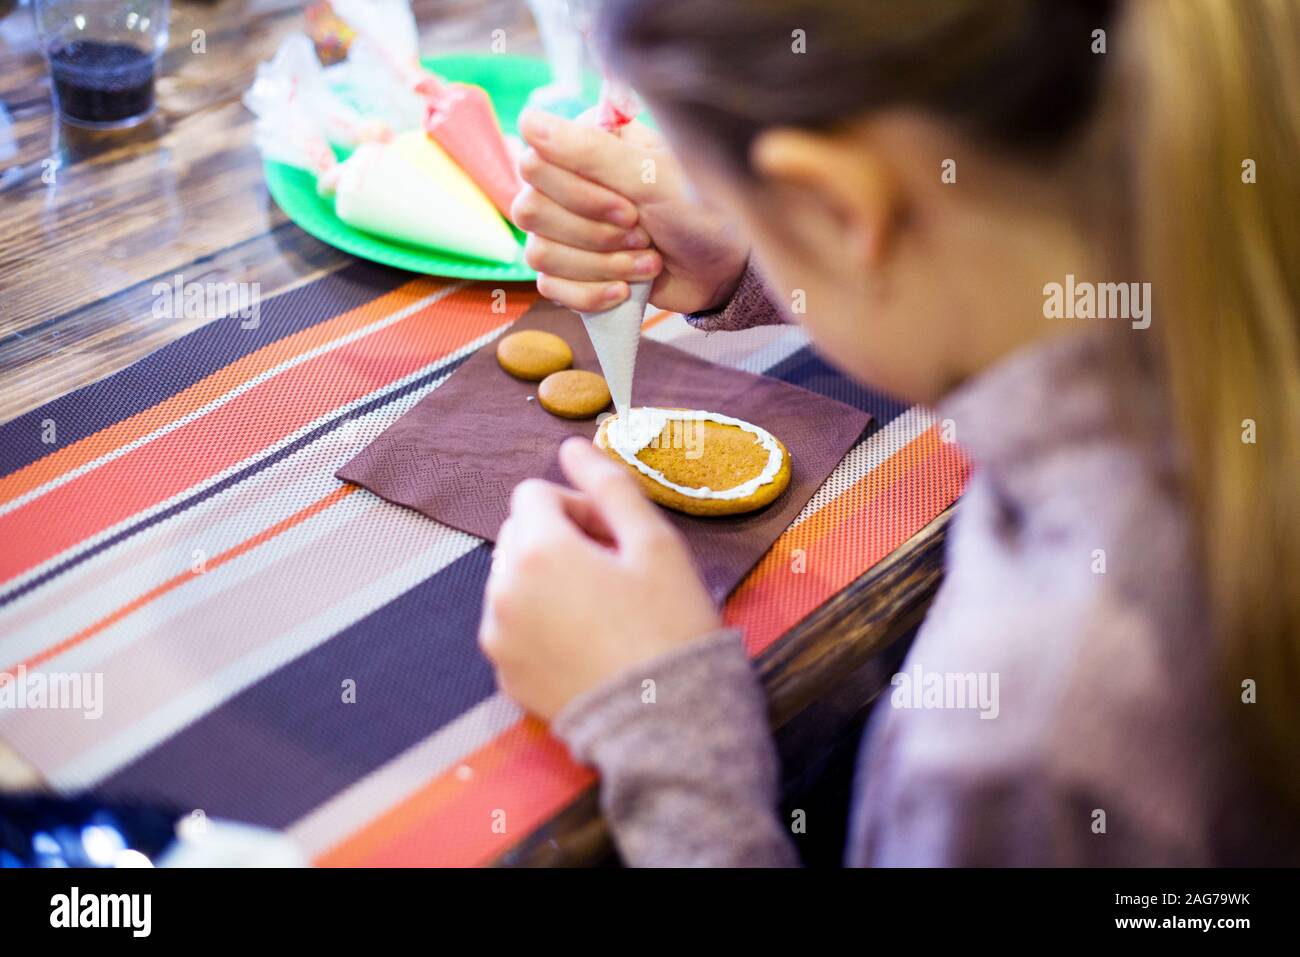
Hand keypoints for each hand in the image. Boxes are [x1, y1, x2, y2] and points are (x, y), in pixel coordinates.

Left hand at [479, 437, 721, 720]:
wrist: (668, 724)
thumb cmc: (669, 627)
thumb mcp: (655, 544)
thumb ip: (609, 485)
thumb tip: (572, 446)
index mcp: (537, 550)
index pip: (534, 494)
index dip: (579, 505)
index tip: (615, 536)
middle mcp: (502, 590)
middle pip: (519, 534)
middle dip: (560, 539)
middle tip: (614, 570)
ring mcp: (498, 637)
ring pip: (513, 580)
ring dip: (548, 579)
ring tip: (602, 608)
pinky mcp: (505, 675)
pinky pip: (514, 625)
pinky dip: (541, 622)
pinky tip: (587, 642)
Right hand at [512, 110, 749, 314]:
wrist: (722, 270)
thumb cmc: (699, 212)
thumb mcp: (653, 178)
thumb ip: (591, 151)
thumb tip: (527, 121)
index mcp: (584, 146)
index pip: (534, 165)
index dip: (578, 195)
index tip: (630, 207)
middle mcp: (566, 184)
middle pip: (530, 211)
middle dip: (593, 234)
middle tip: (643, 234)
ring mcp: (566, 230)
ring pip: (539, 253)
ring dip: (600, 265)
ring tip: (647, 261)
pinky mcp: (572, 270)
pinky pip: (549, 286)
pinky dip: (590, 294)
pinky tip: (625, 290)